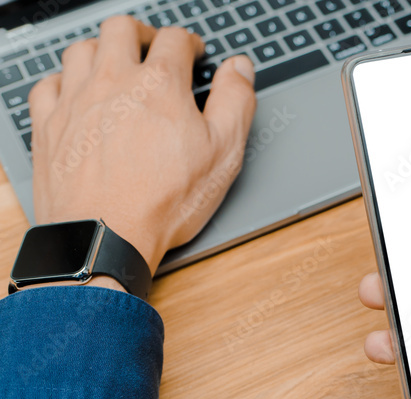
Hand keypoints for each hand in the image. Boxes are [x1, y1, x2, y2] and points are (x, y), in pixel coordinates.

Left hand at [28, 16, 256, 276]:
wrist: (107, 235)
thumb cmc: (164, 201)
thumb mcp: (223, 154)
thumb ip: (236, 102)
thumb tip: (240, 69)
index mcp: (159, 85)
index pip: (175, 40)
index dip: (190, 43)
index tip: (194, 53)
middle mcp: (113, 82)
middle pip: (121, 30)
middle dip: (142, 34)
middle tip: (153, 48)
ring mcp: (76, 101)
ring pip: (82, 50)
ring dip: (102, 50)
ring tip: (116, 65)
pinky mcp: (49, 126)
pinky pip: (48, 84)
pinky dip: (64, 80)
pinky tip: (75, 92)